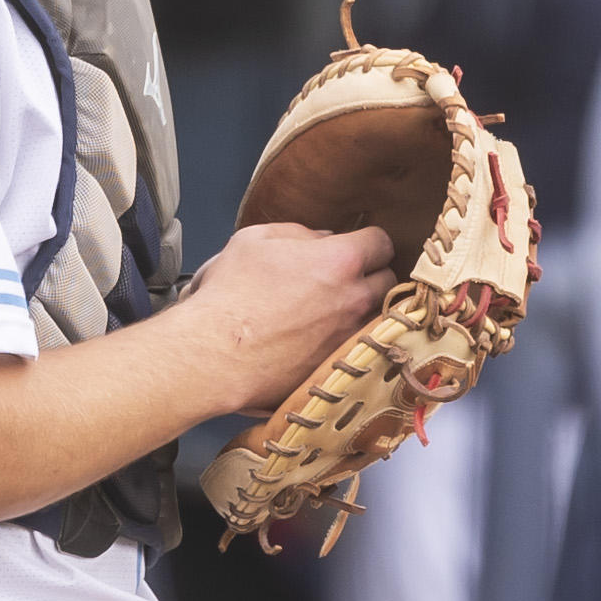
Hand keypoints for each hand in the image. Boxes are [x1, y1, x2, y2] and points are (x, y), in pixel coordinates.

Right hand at [177, 221, 395, 414]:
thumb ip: (299, 233)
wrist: (213, 354)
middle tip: (345, 278)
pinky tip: (320, 338)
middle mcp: (354, 300)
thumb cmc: (229, 296)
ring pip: (375, 316)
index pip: (382, 242)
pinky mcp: (337, 367)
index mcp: (340, 261)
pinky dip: (345, 340)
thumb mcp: (256, 240)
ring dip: (361, 309)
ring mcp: (349, 337)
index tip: (357, 247)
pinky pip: (355, 347)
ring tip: (331, 310)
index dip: (368, 242)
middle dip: (371, 275)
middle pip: (387, 280)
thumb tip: (322, 239)